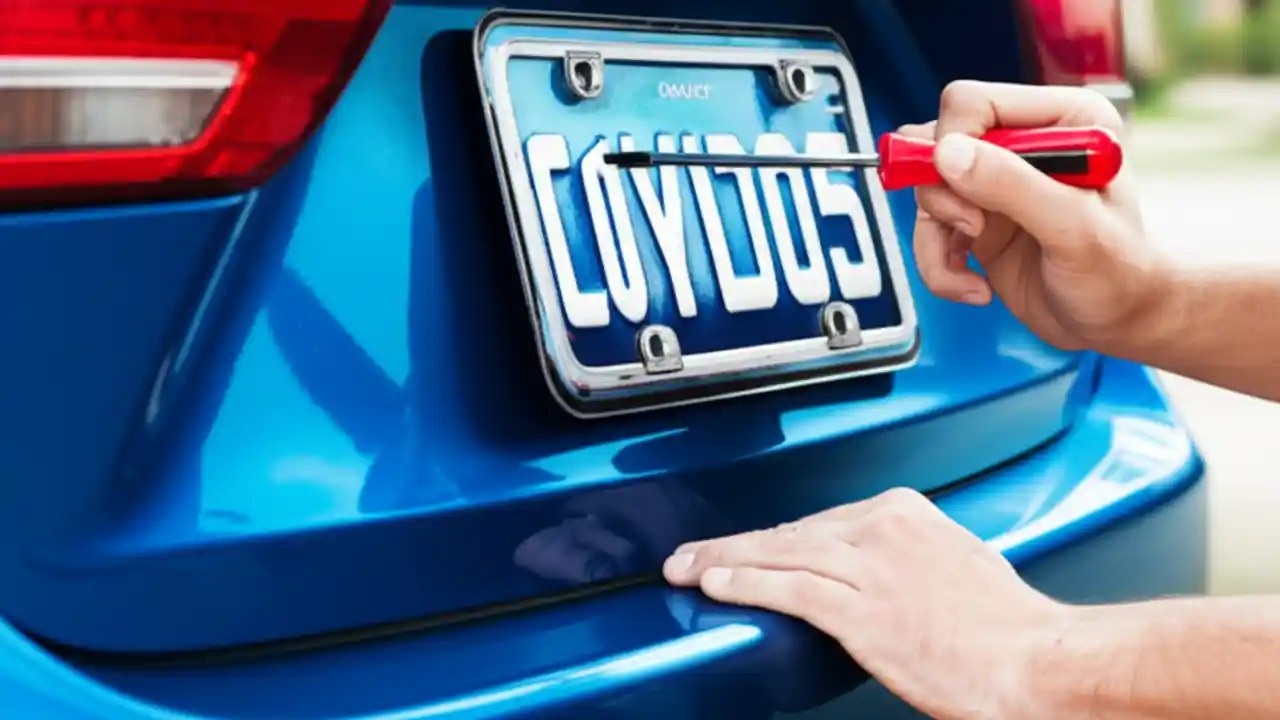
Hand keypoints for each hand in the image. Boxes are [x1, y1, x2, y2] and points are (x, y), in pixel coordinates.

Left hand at [663, 488, 1067, 719]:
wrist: (1035, 660)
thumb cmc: (1007, 625)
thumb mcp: (958, 562)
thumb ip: (911, 554)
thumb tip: (885, 568)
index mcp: (903, 513)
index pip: (818, 521)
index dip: (773, 539)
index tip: (746, 548)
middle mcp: (881, 528)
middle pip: (789, 532)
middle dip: (735, 546)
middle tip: (693, 553)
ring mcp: (867, 567)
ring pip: (776, 555)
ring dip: (720, 562)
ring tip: (686, 568)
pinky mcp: (859, 609)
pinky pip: (786, 589)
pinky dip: (744, 584)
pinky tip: (714, 585)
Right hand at [909, 81, 1167, 354]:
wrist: (1117, 322)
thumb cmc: (1118, 274)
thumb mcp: (1072, 228)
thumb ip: (1012, 185)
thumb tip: (947, 153)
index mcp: (1062, 119)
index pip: (973, 104)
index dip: (953, 144)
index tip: (964, 194)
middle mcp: (1024, 142)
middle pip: (937, 142)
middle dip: (943, 194)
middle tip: (973, 227)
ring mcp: (996, 182)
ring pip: (925, 189)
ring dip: (937, 238)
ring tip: (972, 273)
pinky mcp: (975, 218)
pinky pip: (927, 229)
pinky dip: (938, 266)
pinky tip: (974, 287)